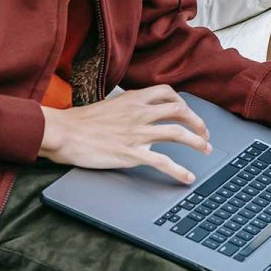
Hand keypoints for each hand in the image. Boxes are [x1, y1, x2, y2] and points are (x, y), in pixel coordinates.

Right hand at [37, 85, 211, 183]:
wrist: (63, 132)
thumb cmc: (80, 121)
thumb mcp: (109, 105)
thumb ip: (128, 108)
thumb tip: (140, 115)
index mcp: (133, 99)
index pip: (168, 93)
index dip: (183, 102)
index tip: (188, 113)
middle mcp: (139, 113)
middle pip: (180, 111)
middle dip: (198, 122)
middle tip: (205, 134)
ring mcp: (137, 133)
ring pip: (177, 133)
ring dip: (197, 142)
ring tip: (206, 150)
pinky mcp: (131, 153)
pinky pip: (162, 161)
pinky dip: (179, 170)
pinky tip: (187, 177)